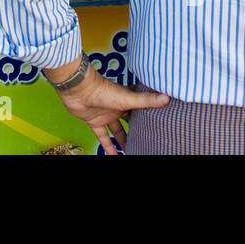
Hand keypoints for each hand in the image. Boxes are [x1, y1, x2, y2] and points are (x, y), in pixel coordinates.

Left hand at [49, 62, 168, 154]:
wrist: (78, 89)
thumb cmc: (102, 89)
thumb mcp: (128, 98)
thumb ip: (146, 100)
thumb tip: (167, 97)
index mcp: (127, 99)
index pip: (142, 107)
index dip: (150, 114)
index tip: (159, 122)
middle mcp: (117, 107)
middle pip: (130, 121)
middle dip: (137, 130)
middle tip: (147, 140)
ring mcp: (106, 115)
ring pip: (118, 131)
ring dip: (124, 141)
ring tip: (134, 150)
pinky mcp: (95, 122)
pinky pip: (103, 137)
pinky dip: (108, 147)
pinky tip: (114, 156)